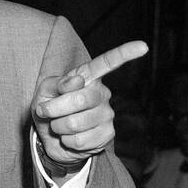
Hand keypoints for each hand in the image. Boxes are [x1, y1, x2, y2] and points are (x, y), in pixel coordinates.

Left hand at [33, 40, 147, 169]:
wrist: (51, 138)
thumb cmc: (49, 108)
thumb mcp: (44, 92)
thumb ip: (56, 84)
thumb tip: (77, 81)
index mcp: (88, 78)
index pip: (107, 63)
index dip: (124, 53)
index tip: (142, 46)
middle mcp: (102, 93)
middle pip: (80, 99)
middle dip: (54, 109)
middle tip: (46, 111)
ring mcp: (107, 114)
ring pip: (76, 123)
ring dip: (58, 126)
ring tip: (59, 125)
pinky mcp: (107, 134)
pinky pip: (80, 140)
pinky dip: (66, 141)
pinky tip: (69, 137)